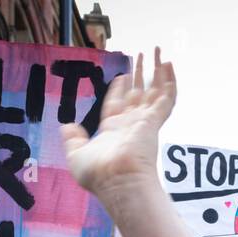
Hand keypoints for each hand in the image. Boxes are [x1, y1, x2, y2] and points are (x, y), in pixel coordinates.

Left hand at [61, 49, 176, 212]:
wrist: (117, 182)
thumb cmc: (98, 174)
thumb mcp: (76, 153)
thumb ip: (72, 138)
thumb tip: (67, 125)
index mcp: (113, 131)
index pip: (118, 103)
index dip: (119, 88)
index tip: (122, 75)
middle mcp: (130, 125)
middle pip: (137, 94)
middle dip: (140, 75)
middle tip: (142, 57)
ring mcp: (144, 123)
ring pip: (154, 91)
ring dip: (157, 71)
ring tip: (159, 52)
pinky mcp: (154, 122)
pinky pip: (166, 97)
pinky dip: (170, 81)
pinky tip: (169, 64)